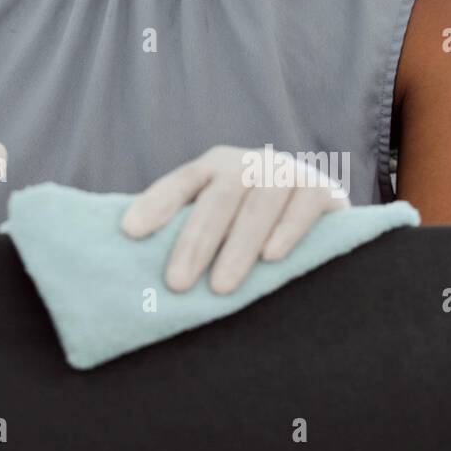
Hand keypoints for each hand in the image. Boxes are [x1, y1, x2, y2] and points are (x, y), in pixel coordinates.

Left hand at [120, 144, 349, 293]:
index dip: (155, 204)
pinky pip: (303, 207)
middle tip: (176, 283)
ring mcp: (286, 172)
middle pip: (218, 198)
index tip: (129, 231)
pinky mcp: (322, 188)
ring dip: (238, 246)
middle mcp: (247, 164)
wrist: (321, 205)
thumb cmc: (254, 223)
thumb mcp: (220, 216)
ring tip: (220, 287)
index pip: (180, 183)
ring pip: (259, 204)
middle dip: (195, 242)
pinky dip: (287, 231)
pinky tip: (271, 257)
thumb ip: (189, 230)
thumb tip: (138, 263)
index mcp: (214, 167)